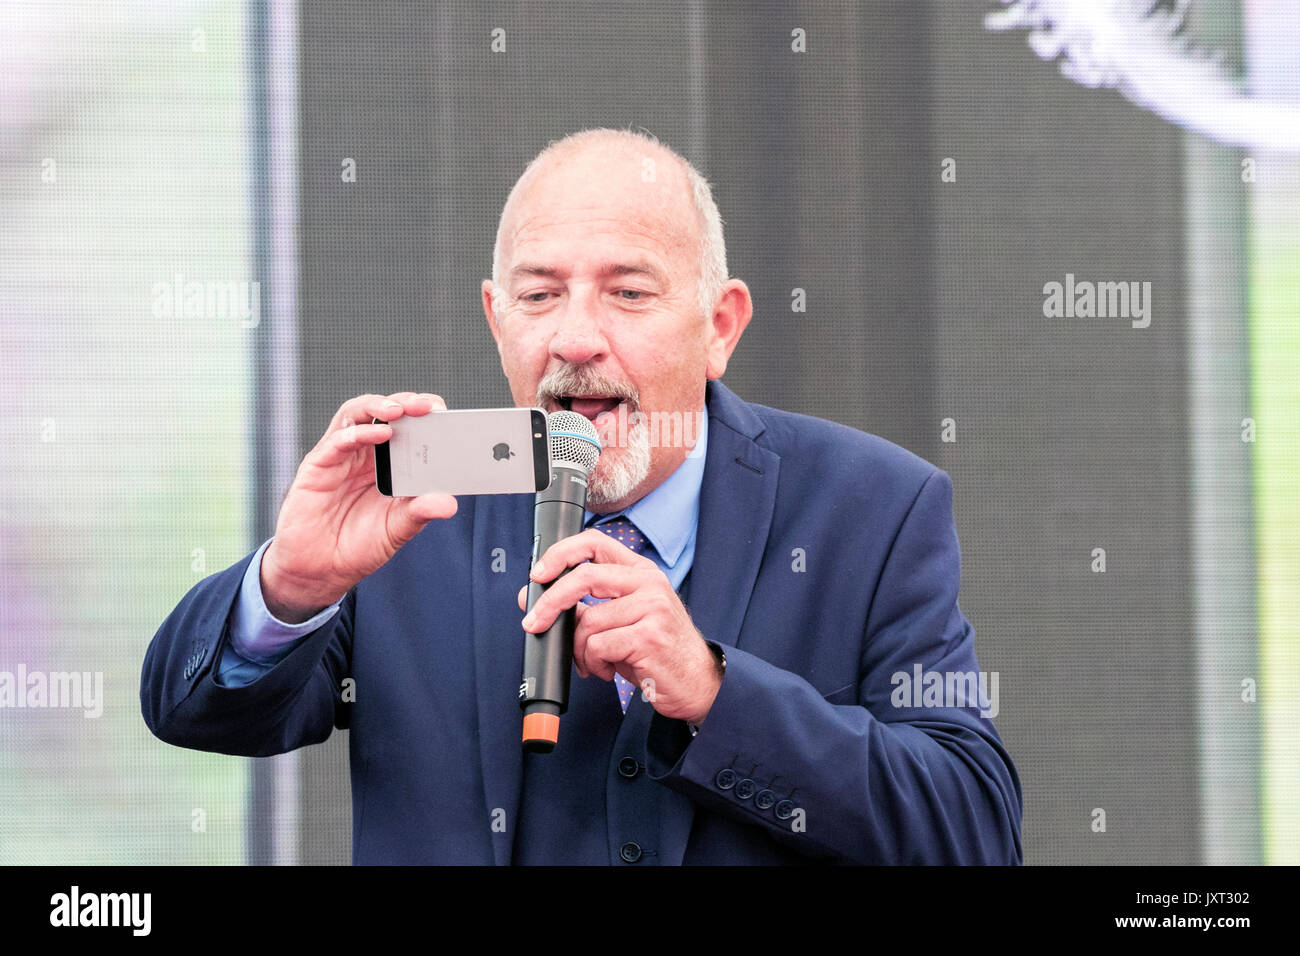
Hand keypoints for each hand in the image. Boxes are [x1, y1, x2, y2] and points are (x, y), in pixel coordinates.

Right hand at [261, 392, 457, 622]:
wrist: (319, 569)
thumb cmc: (358, 545)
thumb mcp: (397, 530)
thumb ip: (420, 514)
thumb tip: (450, 503)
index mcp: (388, 463)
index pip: (408, 426)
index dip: (424, 415)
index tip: (444, 413)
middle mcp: (365, 453)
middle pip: (383, 411)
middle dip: (406, 403)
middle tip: (426, 405)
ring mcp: (340, 456)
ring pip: (356, 414)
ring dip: (379, 405)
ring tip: (400, 410)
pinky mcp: (317, 466)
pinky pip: (336, 441)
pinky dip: (359, 433)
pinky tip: (380, 433)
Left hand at [517, 529, 722, 725]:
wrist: (696, 683)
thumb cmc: (656, 652)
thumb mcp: (621, 622)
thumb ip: (583, 608)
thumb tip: (535, 600)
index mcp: (640, 572)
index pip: (595, 543)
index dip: (561, 554)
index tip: (538, 574)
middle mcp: (649, 583)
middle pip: (585, 576)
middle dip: (550, 602)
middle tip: (533, 622)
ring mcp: (652, 608)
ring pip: (589, 621)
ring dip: (579, 650)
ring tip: (593, 662)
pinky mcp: (649, 636)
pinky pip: (598, 646)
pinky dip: (593, 664)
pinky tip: (608, 670)